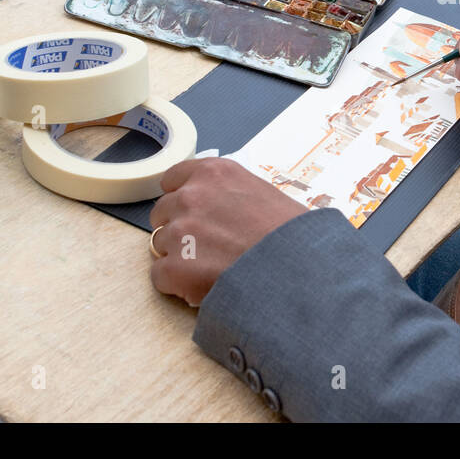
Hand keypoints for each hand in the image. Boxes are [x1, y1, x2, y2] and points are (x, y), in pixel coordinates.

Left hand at [148, 157, 308, 306]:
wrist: (298, 269)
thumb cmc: (291, 234)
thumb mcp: (263, 194)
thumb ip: (229, 195)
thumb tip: (219, 210)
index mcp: (214, 173)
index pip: (173, 177)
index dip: (181, 196)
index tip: (190, 210)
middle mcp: (191, 196)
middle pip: (162, 211)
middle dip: (178, 227)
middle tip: (205, 244)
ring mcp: (179, 231)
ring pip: (161, 244)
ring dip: (179, 255)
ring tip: (210, 267)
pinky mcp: (174, 267)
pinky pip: (160, 275)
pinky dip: (178, 283)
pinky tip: (203, 285)